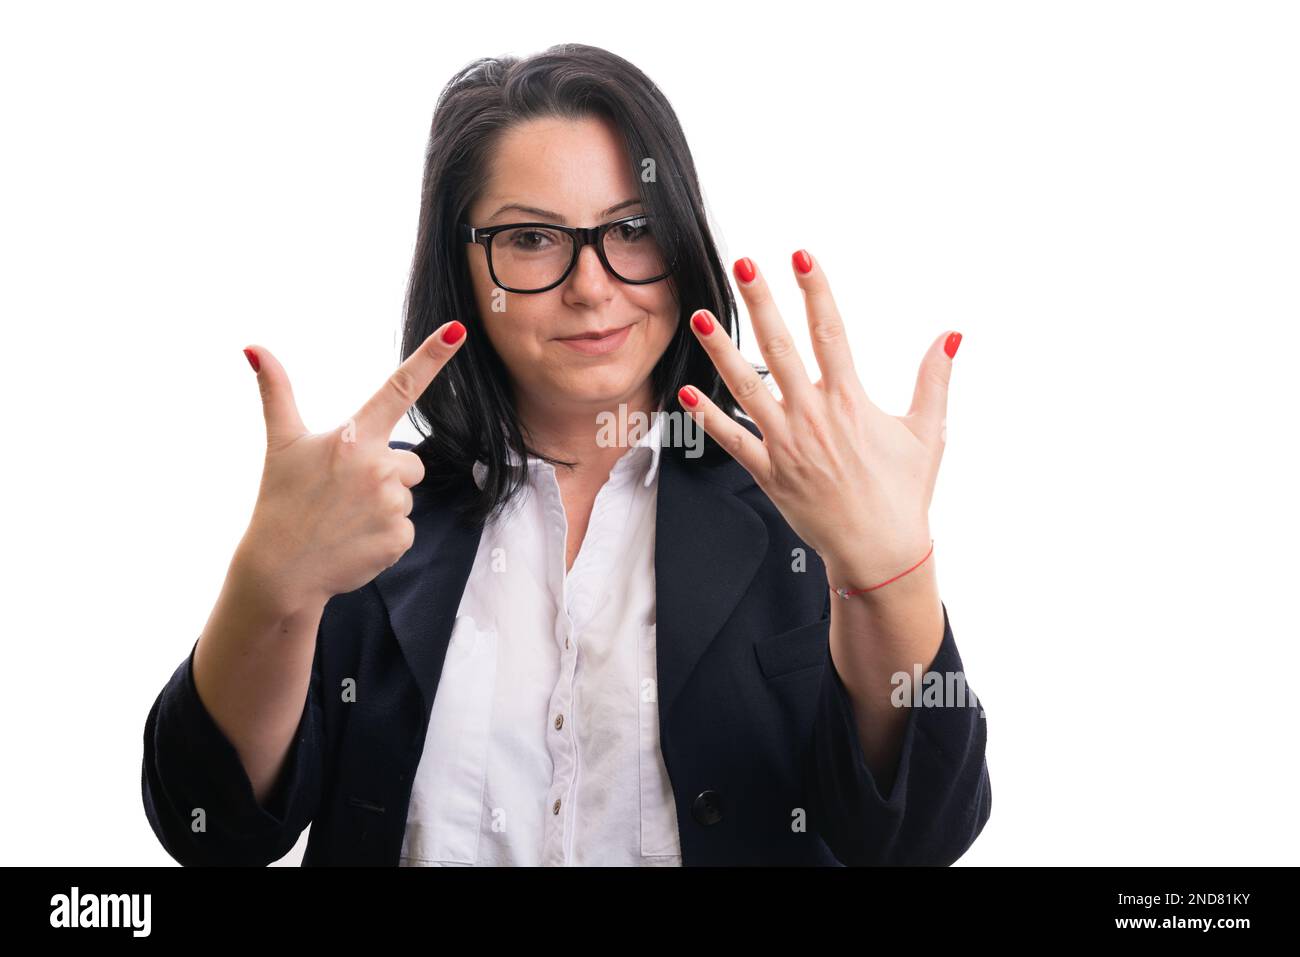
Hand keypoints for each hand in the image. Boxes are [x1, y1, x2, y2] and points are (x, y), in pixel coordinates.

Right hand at [235, 321, 467, 611]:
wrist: (281, 570)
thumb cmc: (281, 500)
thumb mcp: (280, 443)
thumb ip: (276, 392)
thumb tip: (253, 347)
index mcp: (353, 437)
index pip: (399, 388)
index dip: (431, 357)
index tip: (457, 330)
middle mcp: (377, 466)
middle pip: (410, 461)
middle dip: (386, 474)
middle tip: (345, 494)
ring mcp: (391, 504)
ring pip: (407, 495)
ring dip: (384, 506)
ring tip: (346, 519)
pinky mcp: (399, 538)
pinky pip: (406, 528)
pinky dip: (385, 536)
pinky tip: (356, 541)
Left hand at [676, 251, 959, 590]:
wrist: (880, 552)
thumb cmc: (904, 494)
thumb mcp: (929, 433)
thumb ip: (935, 379)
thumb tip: (952, 335)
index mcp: (852, 401)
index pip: (831, 331)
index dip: (815, 290)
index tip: (801, 255)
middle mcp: (815, 416)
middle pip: (781, 347)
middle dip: (761, 303)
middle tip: (744, 266)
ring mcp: (787, 444)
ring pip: (747, 388)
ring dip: (721, 351)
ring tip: (701, 317)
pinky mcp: (769, 473)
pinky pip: (732, 440)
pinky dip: (708, 417)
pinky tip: (687, 391)